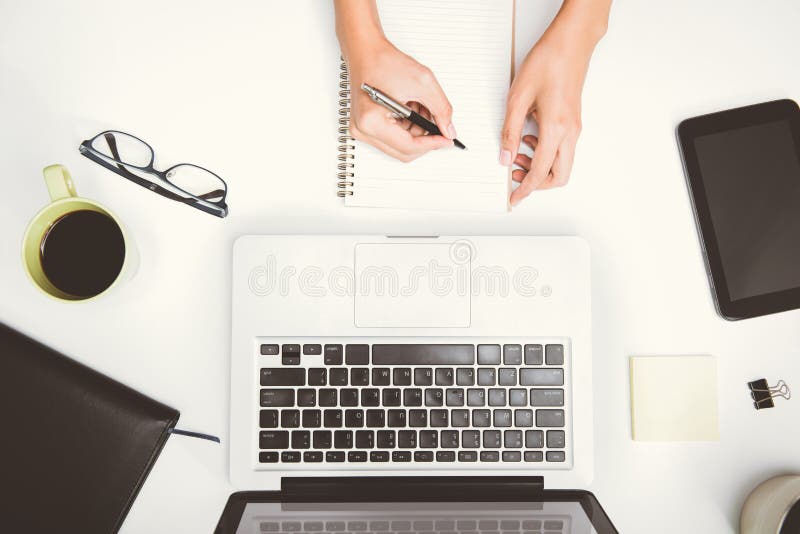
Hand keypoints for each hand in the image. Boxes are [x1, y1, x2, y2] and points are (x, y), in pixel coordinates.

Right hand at [346, 38, 455, 161]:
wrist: (366, 51)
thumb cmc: (384, 61)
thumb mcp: (422, 82)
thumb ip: (441, 109)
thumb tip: (448, 130)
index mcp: (372, 121)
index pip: (408, 146)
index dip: (432, 144)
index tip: (447, 140)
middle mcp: (363, 130)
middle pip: (403, 152)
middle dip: (425, 140)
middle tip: (440, 128)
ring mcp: (362, 130)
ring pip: (400, 146)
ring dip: (417, 132)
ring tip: (422, 109)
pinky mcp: (366, 127)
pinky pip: (393, 138)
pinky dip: (408, 127)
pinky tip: (412, 110)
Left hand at [500, 7, 606, 204]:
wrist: (571, 42)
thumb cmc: (548, 61)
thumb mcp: (518, 98)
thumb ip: (509, 131)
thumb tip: (504, 155)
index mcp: (556, 129)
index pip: (540, 172)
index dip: (525, 190)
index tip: (514, 199)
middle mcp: (570, 132)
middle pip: (558, 176)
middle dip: (535, 183)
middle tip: (513, 176)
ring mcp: (575, 128)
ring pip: (561, 164)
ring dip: (539, 166)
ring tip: (516, 154)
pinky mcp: (574, 122)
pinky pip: (562, 149)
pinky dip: (545, 153)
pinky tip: (529, 139)